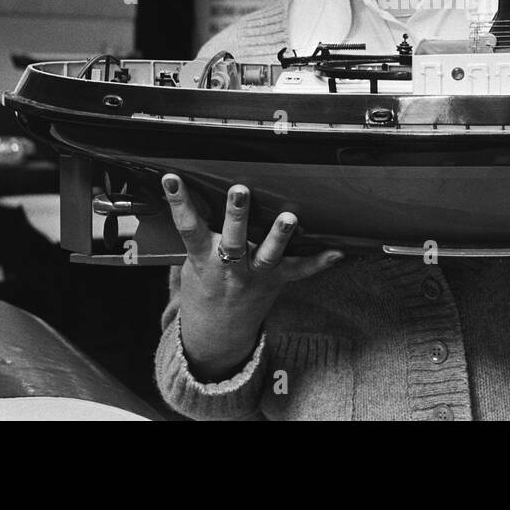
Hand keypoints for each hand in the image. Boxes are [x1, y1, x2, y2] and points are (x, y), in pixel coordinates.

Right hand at [163, 174, 342, 381]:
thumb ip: (199, 232)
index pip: (188, 226)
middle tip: (240, 190)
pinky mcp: (276, 281)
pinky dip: (318, 262)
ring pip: (267, 255)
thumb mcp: (192, 260)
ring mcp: (255, 275)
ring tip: (288, 217)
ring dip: (279, 236)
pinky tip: (337, 253)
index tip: (172, 178)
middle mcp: (230, 267)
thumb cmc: (205, 284)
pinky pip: (299, 270)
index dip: (179, 202)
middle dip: (237, 215)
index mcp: (203, 257)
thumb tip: (192, 194)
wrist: (216, 331)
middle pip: (233, 240)